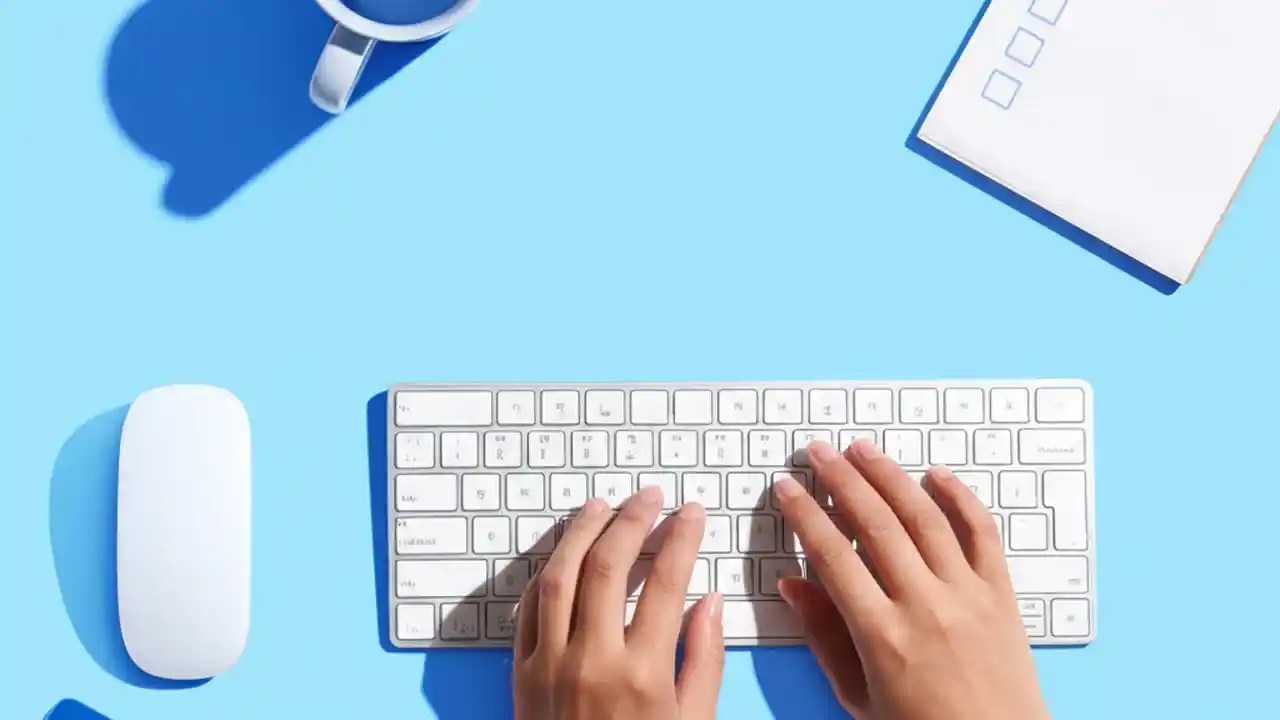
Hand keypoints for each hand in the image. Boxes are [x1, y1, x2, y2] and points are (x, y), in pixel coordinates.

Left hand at [513, 487, 725, 719]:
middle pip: (607, 566)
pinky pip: (528, 609)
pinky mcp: (522, 674)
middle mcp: (591, 662)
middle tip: (648, 497)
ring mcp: (549, 665)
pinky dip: (546, 574)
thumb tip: (711, 603)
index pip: (666, 584)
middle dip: (631, 521)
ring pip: (559, 578)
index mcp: (642, 674)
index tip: (691, 514)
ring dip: (581, 533)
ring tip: (600, 506)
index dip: (682, 539)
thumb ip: (704, 662)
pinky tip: (564, 555)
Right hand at [774, 440, 1048, 719]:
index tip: (787, 487)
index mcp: (881, 635)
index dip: (804, 514)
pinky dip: (960, 498)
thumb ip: (824, 637)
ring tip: (862, 449)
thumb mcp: (858, 695)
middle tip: (817, 452)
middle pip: (874, 523)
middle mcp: (924, 606)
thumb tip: (792, 585)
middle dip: (840, 480)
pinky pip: (981, 532)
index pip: (832, 555)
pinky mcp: (1001, 593)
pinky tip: (935, 474)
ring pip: (923, 516)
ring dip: (889, 476)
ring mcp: (967, 595)